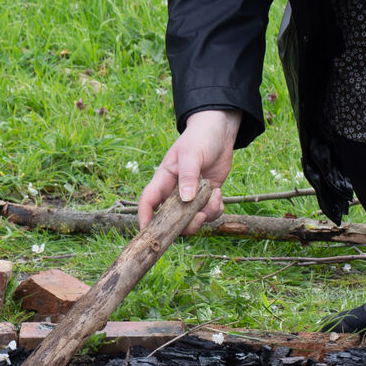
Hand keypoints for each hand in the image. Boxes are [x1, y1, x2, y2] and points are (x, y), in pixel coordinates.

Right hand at [137, 109, 239, 232]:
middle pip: (171, 219)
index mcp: (164, 179)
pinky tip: (219, 194)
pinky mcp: (206, 196)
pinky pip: (208, 213)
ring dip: (205, 214)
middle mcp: (175, 191)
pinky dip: (216, 209)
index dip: (145, 218)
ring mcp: (191, 195)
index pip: (148, 201)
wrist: (220, 132)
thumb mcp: (192, 154)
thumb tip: (186, 200)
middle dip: (184, 224)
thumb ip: (188, 176)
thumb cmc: (200, 138)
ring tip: (215, 196)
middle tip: (199, 217)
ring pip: (192, 219)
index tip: (148, 233)